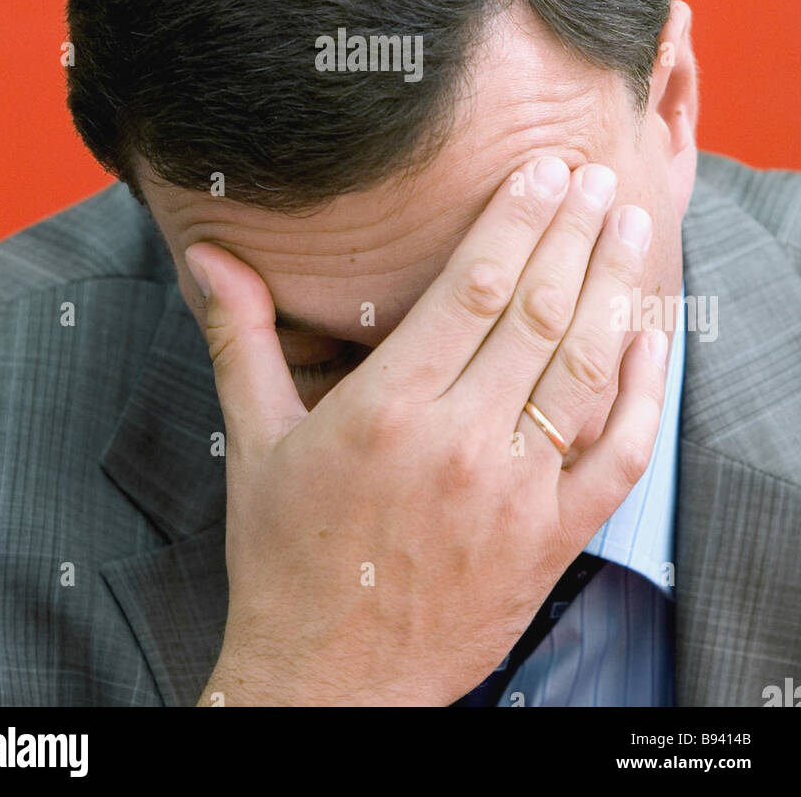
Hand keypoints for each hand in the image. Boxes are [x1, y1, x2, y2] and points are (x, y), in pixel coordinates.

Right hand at [190, 157, 664, 706]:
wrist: (328, 683)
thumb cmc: (285, 556)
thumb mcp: (254, 439)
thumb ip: (240, 335)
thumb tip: (205, 253)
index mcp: (386, 409)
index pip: (474, 287)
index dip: (517, 219)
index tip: (545, 171)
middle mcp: (458, 444)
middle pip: (537, 312)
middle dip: (575, 234)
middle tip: (597, 176)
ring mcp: (514, 495)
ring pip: (583, 370)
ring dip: (614, 289)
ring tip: (631, 228)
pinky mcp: (550, 541)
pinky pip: (618, 458)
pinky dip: (642, 394)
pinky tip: (648, 339)